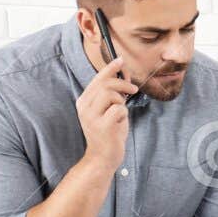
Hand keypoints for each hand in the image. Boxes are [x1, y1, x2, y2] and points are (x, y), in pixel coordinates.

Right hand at [76, 57, 135, 172]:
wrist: (103, 157)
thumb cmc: (110, 132)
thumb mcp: (109, 110)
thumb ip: (113, 94)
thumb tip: (123, 74)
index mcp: (84, 101)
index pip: (97, 79)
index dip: (110, 68)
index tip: (120, 60)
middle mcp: (84, 107)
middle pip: (105, 84)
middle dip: (122, 83)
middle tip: (133, 89)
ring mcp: (91, 116)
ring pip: (111, 95)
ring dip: (122, 101)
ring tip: (121, 112)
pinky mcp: (101, 126)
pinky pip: (119, 110)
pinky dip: (124, 115)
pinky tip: (119, 123)